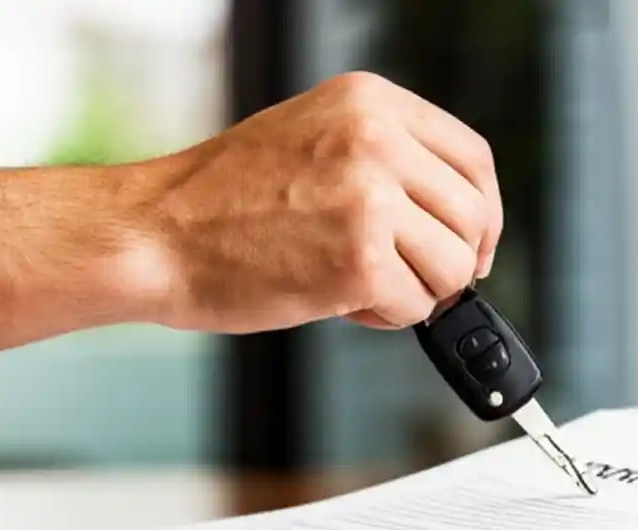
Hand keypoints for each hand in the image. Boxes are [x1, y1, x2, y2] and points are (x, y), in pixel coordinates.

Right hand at [115, 71, 501, 333]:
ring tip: (360, 284)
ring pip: (455, 268)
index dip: (483, 212)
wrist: (154, 234)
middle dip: (452, 262)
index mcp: (370, 103)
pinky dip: (385, 317)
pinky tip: (340, 301)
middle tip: (414, 279)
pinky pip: (416, 307)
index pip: (473, 158)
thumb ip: (385, 162)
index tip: (474, 243)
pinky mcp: (358, 259)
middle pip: (473, 217)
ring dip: (416, 292)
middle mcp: (376, 140)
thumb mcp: (314, 141)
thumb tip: (452, 216)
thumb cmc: (221, 200)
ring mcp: (369, 198)